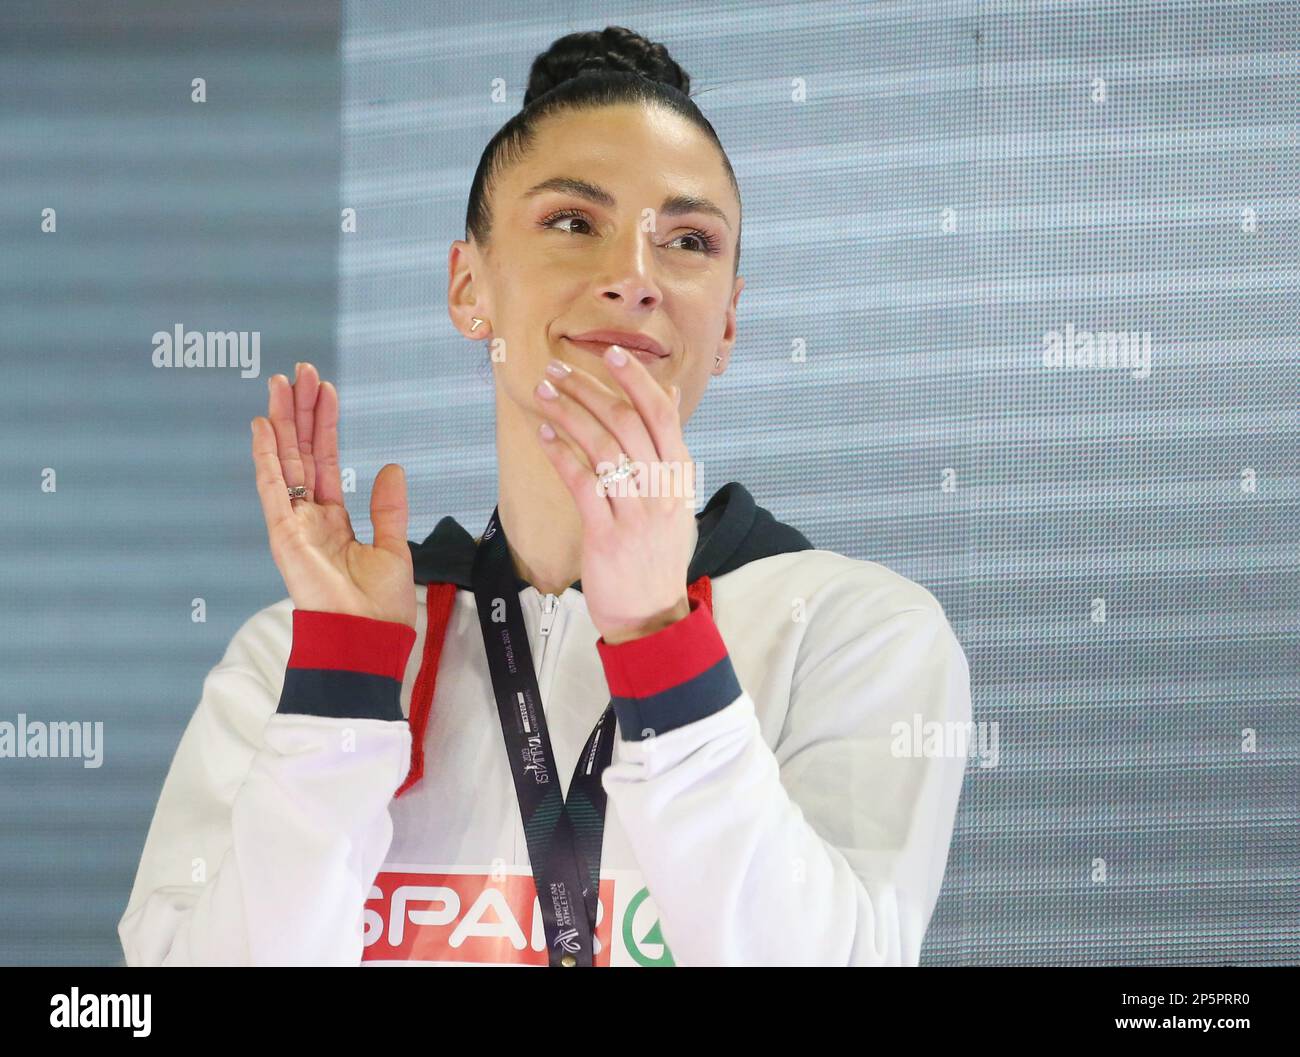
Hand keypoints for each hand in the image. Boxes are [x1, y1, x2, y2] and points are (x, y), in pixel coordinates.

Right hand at [251, 362, 415, 627]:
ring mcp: (294, 523)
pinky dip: (266, 456)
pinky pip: (273, 487)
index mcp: (334, 519)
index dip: (325, 425)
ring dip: (283, 421)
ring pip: (286, 460)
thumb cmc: (378, 605)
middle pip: (302, 452)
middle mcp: (310, 516)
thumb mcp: (392, 547)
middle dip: (301, 411)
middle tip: (300, 371)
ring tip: (281, 382)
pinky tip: (263, 425)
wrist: (366, 635)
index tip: (325, 390)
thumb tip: (391, 468)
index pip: (326, 460)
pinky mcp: (283, 533)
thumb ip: (388, 508)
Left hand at [532, 346, 694, 644]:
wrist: (651, 615)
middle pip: (626, 423)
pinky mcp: (608, 535)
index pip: (661, 414)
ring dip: (569, 415)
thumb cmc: (659, 553)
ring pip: (602, 448)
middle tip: (558, 370)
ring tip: (544, 395)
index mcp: (680, 476)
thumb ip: (669, 447)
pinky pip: (583, 485)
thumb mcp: (676, 498)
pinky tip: (544, 437)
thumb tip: (667, 392)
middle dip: (589, 390)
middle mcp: (662, 490)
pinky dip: (562, 456)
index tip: (610, 352)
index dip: (635, 379)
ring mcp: (637, 513)